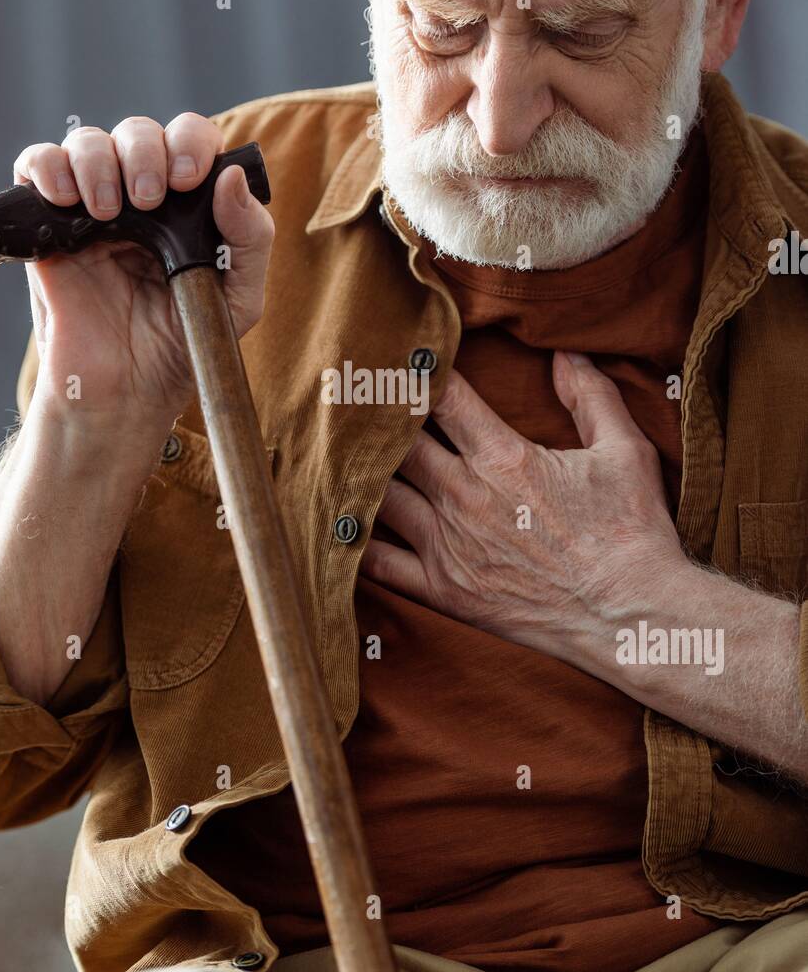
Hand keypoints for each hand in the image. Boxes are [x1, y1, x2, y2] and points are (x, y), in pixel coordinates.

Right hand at [13, 114, 274, 432]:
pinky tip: (64, 198)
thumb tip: (231, 178)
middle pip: (137, 132)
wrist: (124, 393)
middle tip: (148, 198)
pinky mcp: (47, 228)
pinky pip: (36, 168)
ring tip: (107, 212)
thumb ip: (250, 239)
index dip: (189, 142)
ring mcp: (92, 209)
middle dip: (144, 152)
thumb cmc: (182, 346)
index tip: (188, 179)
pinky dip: (45, 165)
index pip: (189, 140)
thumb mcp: (239, 299)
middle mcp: (140, 198)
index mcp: (188, 206)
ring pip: (87, 142)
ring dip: (97, 161)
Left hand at [360, 352, 685, 663]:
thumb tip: (566, 354)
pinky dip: (354, 540)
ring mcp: (449, 546)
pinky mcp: (444, 590)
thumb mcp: (624, 450)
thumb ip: (591, 396)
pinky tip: (339, 521)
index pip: (443, 399)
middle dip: (377, 416)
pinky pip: (380, 564)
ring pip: (380, 494)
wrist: (633, 616)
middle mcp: (466, 497)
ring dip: (362, 470)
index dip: (417, 372)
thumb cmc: (633, 532)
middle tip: (353, 396)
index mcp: (504, 458)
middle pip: (398, 442)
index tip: (402, 358)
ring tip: (341, 451)